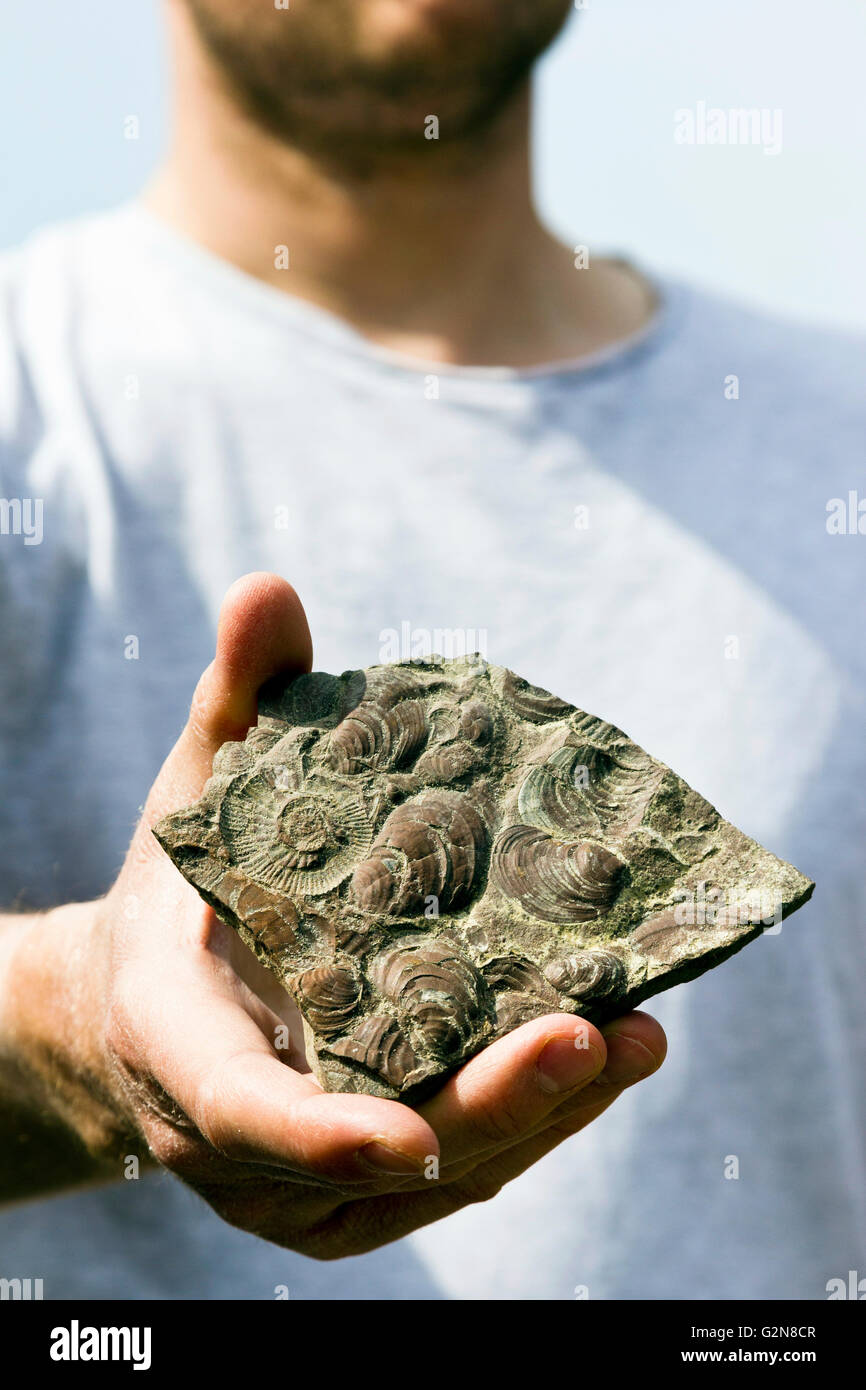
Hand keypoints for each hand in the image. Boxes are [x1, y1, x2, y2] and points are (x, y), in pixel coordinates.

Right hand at [3, 572, 665, 1256]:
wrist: (154, 999)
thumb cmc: (180, 885)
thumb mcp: (199, 785)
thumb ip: (238, 698)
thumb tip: (269, 590)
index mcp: (180, 1046)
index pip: (246, 1115)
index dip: (326, 1134)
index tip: (413, 1134)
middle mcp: (239, 1145)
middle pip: (375, 1153)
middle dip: (489, 1107)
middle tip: (594, 1037)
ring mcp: (300, 1185)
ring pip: (434, 1174)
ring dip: (540, 1119)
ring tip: (635, 1038)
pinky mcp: (354, 1193)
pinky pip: (455, 1170)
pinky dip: (530, 1125)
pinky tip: (603, 1059)